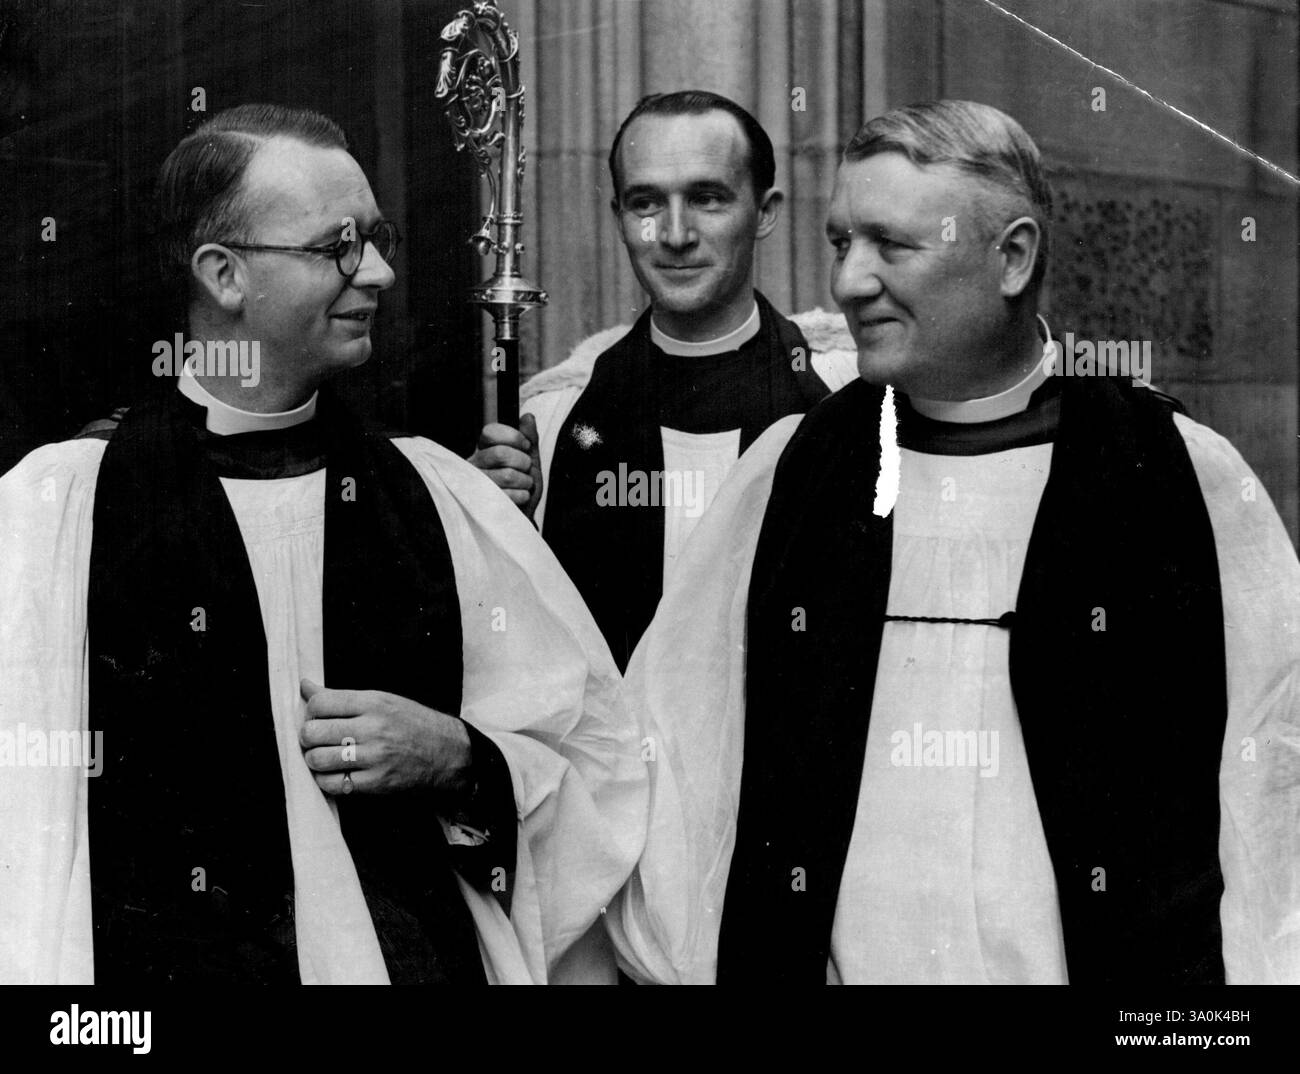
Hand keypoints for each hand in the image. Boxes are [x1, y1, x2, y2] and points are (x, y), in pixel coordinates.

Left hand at [298, 678, 471, 796]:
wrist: (451, 753)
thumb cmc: (414, 724)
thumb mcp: (384, 700)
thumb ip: (344, 697)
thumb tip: (305, 686)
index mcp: (374, 703)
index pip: (320, 703)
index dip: (311, 711)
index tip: (318, 717)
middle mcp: (373, 728)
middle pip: (313, 731)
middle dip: (308, 737)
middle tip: (317, 739)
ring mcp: (374, 757)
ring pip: (317, 759)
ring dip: (314, 760)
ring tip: (324, 757)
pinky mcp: (376, 783)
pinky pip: (332, 784)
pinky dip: (326, 780)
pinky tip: (336, 773)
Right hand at [468, 412, 541, 518]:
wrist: (521, 516)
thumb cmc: (521, 487)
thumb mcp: (529, 460)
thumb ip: (529, 439)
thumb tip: (527, 417)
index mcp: (484, 450)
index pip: (489, 432)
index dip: (512, 437)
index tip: (525, 446)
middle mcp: (474, 465)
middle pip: (500, 453)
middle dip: (523, 462)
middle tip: (526, 470)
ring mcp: (475, 485)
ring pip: (507, 475)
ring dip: (525, 482)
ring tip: (523, 486)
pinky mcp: (481, 504)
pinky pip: (508, 496)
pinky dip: (522, 497)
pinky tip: (518, 499)